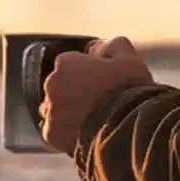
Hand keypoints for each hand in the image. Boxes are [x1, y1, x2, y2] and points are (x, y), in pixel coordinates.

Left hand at [39, 36, 154, 154]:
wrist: (129, 130)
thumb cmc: (130, 91)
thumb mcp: (128, 58)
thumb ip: (111, 46)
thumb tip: (98, 49)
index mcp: (65, 63)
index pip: (71, 64)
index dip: (89, 74)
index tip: (103, 84)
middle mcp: (51, 84)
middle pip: (61, 87)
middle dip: (76, 93)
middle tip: (99, 104)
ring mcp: (50, 110)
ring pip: (56, 109)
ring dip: (68, 113)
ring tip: (93, 122)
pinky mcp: (51, 134)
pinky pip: (55, 132)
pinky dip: (66, 133)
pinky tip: (86, 134)